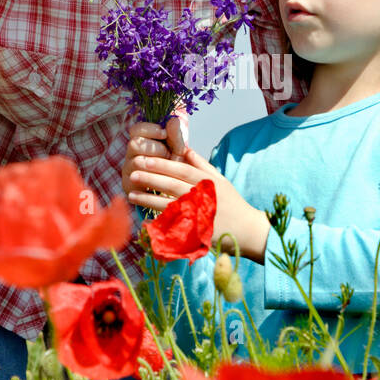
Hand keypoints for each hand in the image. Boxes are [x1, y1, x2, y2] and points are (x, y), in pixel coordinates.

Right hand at [121, 119, 184, 196]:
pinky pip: (135, 179)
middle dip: (155, 148)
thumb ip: (175, 136)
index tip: (164, 134)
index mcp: (140, 142)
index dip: (150, 129)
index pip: (136, 129)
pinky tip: (161, 178)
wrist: (171, 192)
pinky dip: (151, 178)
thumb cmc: (173, 168)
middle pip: (133, 143)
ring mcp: (127, 170)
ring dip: (155, 164)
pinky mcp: (128, 185)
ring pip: (136, 161)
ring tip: (166, 169)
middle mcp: (130, 155)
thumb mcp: (177, 151)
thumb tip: (174, 119)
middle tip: (168, 155)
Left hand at [126, 147, 268, 262]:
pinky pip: (173, 226)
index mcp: (208, 182)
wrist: (247, 231)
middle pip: (172, 185)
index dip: (162, 164)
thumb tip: (185, 148)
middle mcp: (202, 196)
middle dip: (151, 177)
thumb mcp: (220, 180)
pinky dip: (158, 222)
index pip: (181, 170)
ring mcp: (198, 215)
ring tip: (132, 193)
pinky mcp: (195, 232)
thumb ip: (201, 165)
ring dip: (149, 199)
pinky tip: (144, 218)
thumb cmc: (232, 203)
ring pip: (168, 204)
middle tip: (133, 171)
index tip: (145, 159)